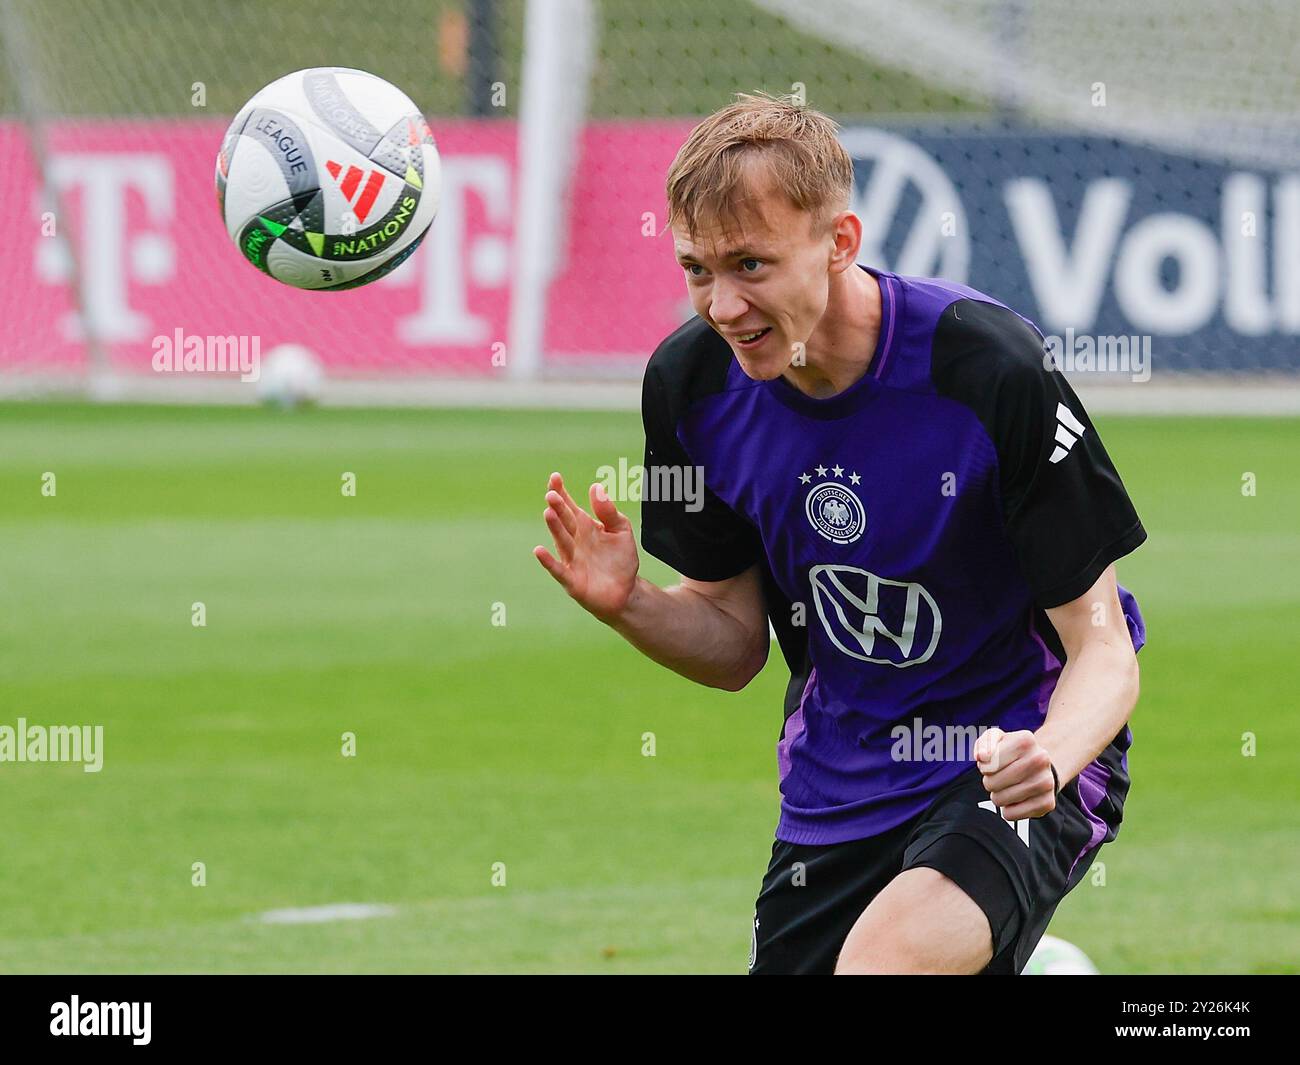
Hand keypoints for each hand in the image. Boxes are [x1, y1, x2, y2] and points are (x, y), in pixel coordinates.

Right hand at [533, 472, 639, 622]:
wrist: (626, 591)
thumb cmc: (621, 560)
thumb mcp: (621, 530)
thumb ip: (609, 511)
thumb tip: (596, 487)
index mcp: (585, 526)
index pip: (569, 506)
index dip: (561, 492)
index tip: (554, 477)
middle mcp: (574, 541)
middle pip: (564, 521)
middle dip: (557, 507)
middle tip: (551, 494)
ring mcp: (571, 559)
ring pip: (561, 540)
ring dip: (554, 527)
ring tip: (549, 512)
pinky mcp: (572, 580)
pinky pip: (558, 569)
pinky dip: (548, 561)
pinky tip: (539, 550)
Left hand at [973, 727, 1056, 819]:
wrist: (1040, 766)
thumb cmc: (1011, 752)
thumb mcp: (995, 739)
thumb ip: (984, 743)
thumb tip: (982, 756)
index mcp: (1025, 740)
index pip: (988, 763)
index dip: (984, 766)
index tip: (992, 763)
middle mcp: (1040, 759)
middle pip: (991, 783)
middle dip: (989, 782)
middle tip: (999, 777)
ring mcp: (1046, 782)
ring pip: (999, 800)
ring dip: (998, 796)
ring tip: (1008, 786)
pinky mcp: (1047, 803)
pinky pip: (1010, 815)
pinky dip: (1008, 809)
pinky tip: (1016, 798)